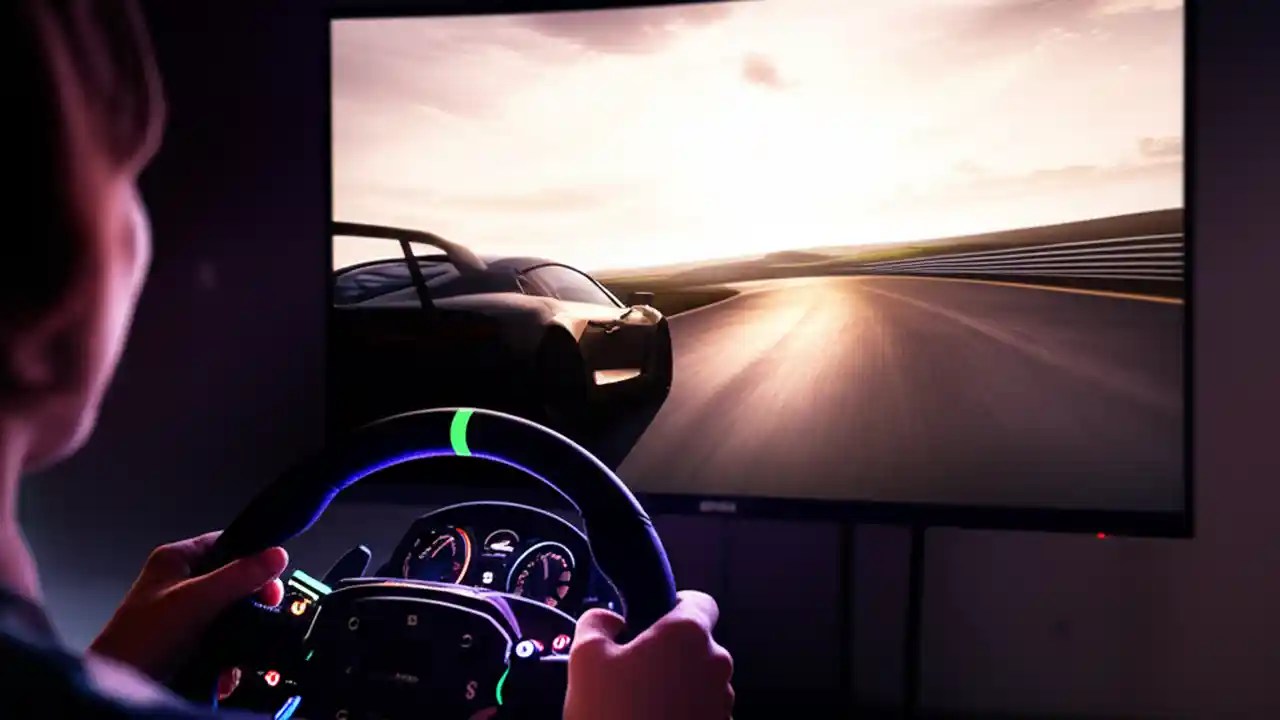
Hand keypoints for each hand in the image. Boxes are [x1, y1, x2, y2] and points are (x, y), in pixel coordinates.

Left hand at [88, 531, 288, 681]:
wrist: (119, 690)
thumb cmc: (138, 640)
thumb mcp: (195, 600)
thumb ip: (237, 576)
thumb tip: (276, 555)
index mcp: (175, 561)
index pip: (226, 543)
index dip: (253, 556)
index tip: (272, 575)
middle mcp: (181, 584)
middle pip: (234, 581)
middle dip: (251, 602)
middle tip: (263, 611)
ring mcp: (185, 616)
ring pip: (231, 614)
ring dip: (242, 634)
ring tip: (240, 648)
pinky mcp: (190, 644)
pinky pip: (223, 642)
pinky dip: (230, 658)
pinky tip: (227, 670)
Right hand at [565, 590, 733, 719]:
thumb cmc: (607, 716)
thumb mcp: (585, 659)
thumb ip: (598, 622)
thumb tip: (612, 618)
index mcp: (688, 634)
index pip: (701, 602)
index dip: (676, 606)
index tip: (652, 623)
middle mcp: (716, 664)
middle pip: (699, 644)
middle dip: (671, 654)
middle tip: (634, 673)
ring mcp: (723, 703)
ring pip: (702, 680)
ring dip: (679, 686)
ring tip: (640, 707)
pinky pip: (704, 712)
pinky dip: (684, 715)